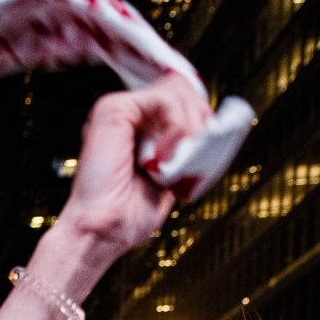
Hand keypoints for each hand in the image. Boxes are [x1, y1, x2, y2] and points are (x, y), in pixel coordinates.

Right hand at [53, 78, 209, 260]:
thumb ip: (188, 147)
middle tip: (192, 159)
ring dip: (190, 128)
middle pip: (185, 88)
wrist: (104, 231)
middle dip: (201, 122)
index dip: (202, 118)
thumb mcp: (174, 175)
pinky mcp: (114, 109)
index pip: (183, 99)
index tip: (206, 152)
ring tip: (174, 163)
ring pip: (179, 89)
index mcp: (140, 127)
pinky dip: (176, 127)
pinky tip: (163, 157)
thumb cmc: (130, 214)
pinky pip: (166, 98)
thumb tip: (215, 127)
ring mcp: (120, 109)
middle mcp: (129, 114)